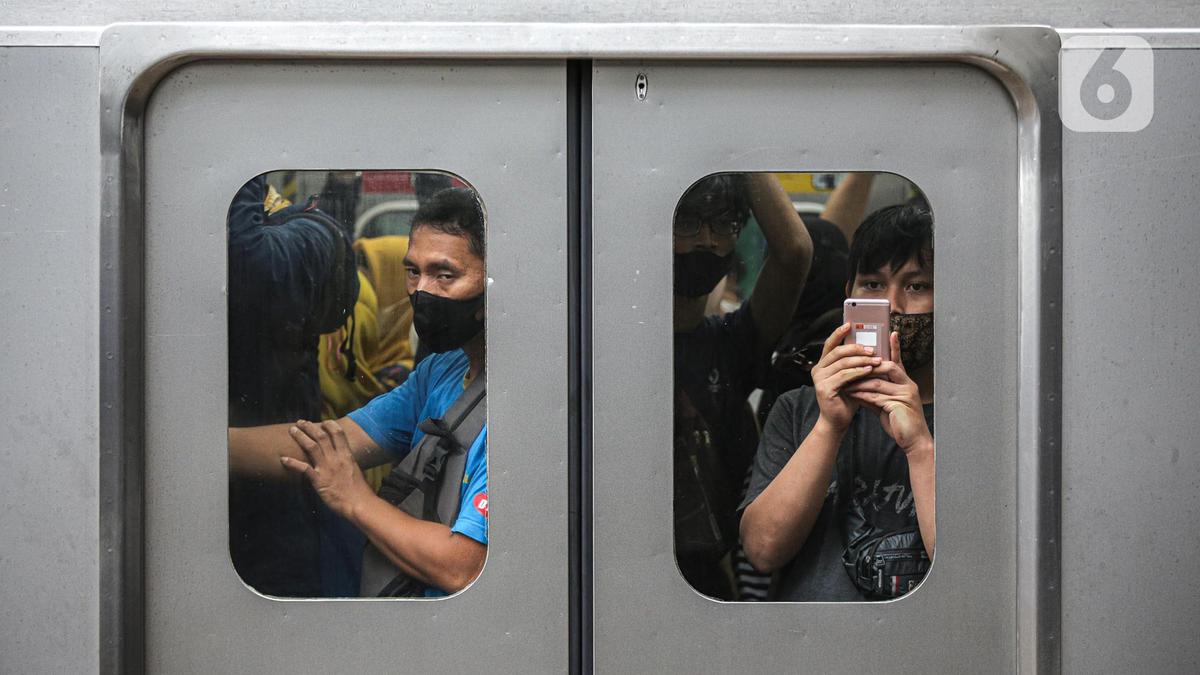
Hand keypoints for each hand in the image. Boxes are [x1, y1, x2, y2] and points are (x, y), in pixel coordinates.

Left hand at [281, 419, 376, 518]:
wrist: (359, 504)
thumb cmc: (359, 491)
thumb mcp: (355, 471)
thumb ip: (347, 463)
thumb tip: (342, 458)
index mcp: (347, 455)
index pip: (338, 433)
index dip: (329, 424)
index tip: (322, 422)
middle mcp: (336, 458)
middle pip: (321, 436)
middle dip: (310, 427)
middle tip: (301, 422)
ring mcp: (327, 468)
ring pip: (311, 447)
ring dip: (300, 437)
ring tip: (292, 430)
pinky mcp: (319, 480)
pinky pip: (303, 468)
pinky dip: (292, 463)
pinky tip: (283, 459)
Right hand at [811, 323, 883, 430]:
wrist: (837, 421)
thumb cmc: (846, 398)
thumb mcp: (851, 377)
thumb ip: (854, 364)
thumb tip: (871, 346)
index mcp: (823, 364)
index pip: (829, 344)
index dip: (838, 333)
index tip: (850, 324)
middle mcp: (818, 369)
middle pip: (837, 352)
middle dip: (856, 348)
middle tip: (872, 348)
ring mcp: (819, 379)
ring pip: (842, 363)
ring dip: (861, 360)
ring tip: (876, 359)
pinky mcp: (825, 388)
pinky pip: (844, 376)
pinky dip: (858, 372)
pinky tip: (870, 370)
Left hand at [844, 331, 932, 454]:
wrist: (913, 441)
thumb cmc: (899, 422)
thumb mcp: (886, 404)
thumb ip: (875, 393)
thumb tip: (858, 386)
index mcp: (906, 382)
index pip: (898, 361)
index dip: (895, 347)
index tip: (891, 332)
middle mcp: (908, 385)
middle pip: (886, 366)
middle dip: (866, 365)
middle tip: (849, 364)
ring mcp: (905, 394)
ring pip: (878, 381)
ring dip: (859, 382)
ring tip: (844, 381)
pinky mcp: (899, 405)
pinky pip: (876, 396)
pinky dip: (862, 395)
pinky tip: (852, 394)